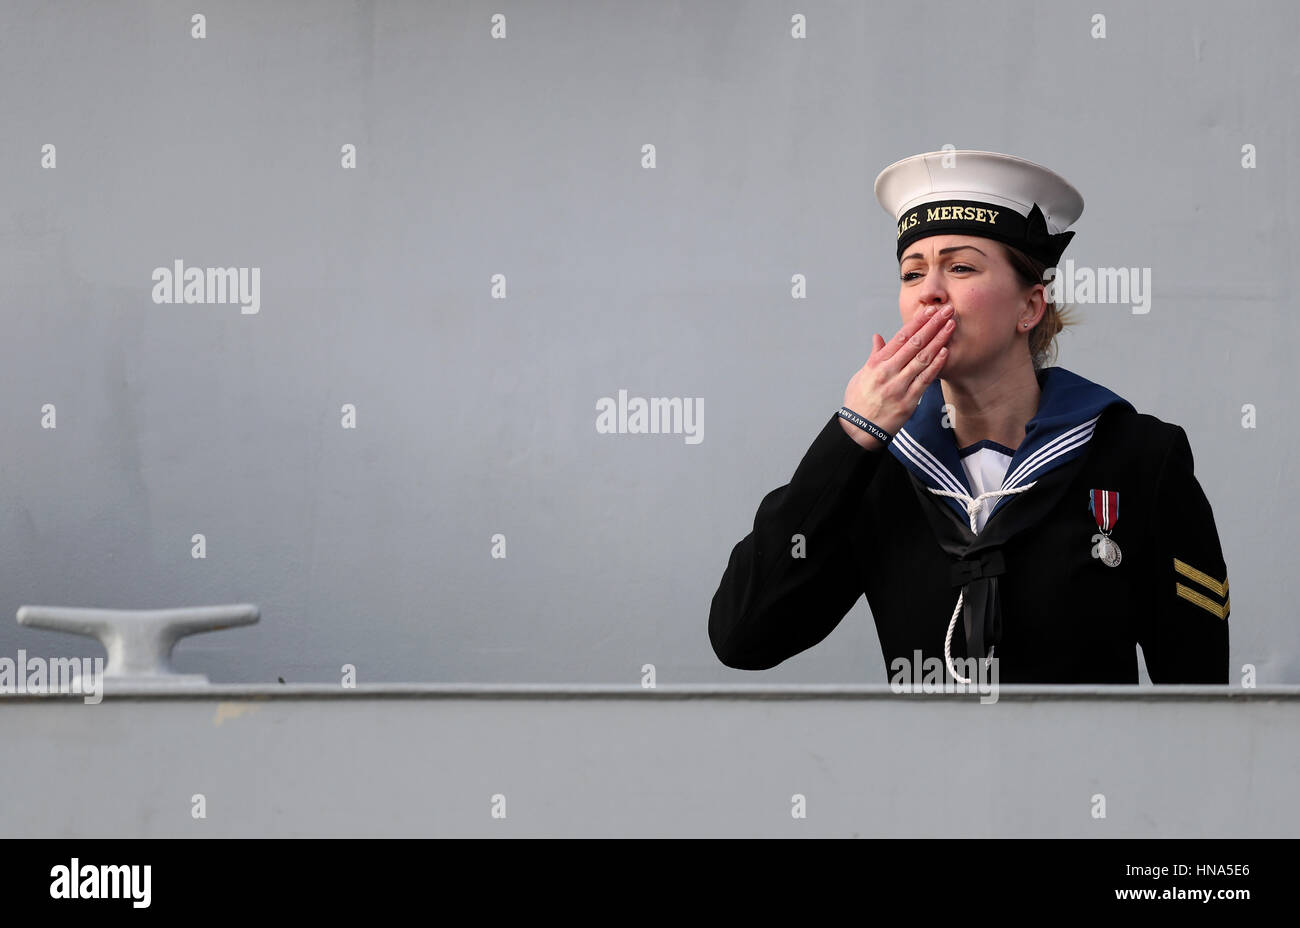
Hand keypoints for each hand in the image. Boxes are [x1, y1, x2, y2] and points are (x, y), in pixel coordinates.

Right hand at [840, 305, 954, 449]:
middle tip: (946, 311)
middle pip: (914, 343)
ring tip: (951, 326)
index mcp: (877, 364)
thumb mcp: (862, 375)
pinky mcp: (908, 401)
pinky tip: (945, 352)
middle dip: (932, 325)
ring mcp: (899, 386)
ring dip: (938, 340)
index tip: (930, 311)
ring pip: (922, 358)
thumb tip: (878, 337)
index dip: (917, 322)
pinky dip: (935, 365)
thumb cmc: (859, 402)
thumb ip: (874, 355)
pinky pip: (924, 380)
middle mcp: (888, 372)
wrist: (859, 429)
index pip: (900, 337)